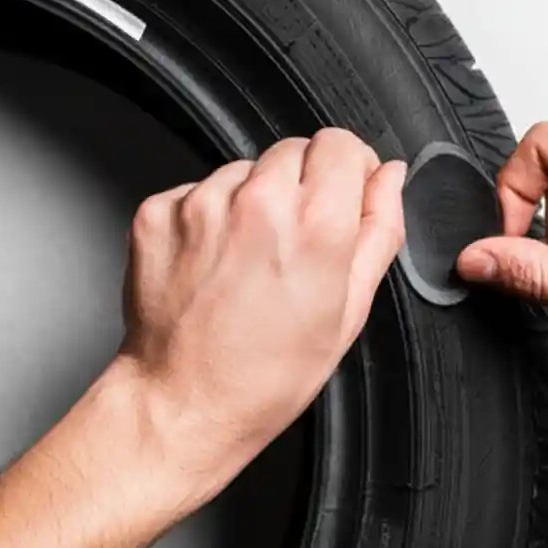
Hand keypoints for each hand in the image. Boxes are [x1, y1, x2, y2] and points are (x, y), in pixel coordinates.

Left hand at [119, 128, 405, 497]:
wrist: (182, 404)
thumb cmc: (265, 376)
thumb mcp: (349, 311)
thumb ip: (379, 231)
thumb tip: (389, 179)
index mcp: (317, 225)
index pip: (342, 143)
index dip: (348, 169)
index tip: (341, 193)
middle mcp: (259, 203)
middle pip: (293, 150)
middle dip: (301, 185)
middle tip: (291, 244)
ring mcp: (202, 205)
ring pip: (243, 170)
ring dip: (251, 202)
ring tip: (246, 263)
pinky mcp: (158, 213)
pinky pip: (197, 191)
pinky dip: (207, 218)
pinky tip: (212, 266)